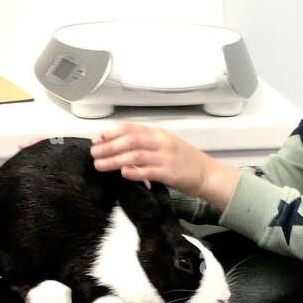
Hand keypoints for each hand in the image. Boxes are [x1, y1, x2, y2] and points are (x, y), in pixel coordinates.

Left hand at [90, 123, 207, 196]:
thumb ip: (146, 145)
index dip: (111, 133)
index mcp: (159, 134)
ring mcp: (166, 157)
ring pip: (135, 155)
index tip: (97, 139)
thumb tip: (121, 147)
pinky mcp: (170, 173)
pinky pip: (149, 171)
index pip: (131, 128)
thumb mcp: (166, 146)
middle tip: (94, 153)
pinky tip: (123, 173)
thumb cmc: (186, 162)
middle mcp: (161, 142)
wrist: (208, 174)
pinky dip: (135, 171)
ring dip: (115, 159)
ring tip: (101, 165)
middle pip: (130, 140)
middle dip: (109, 146)